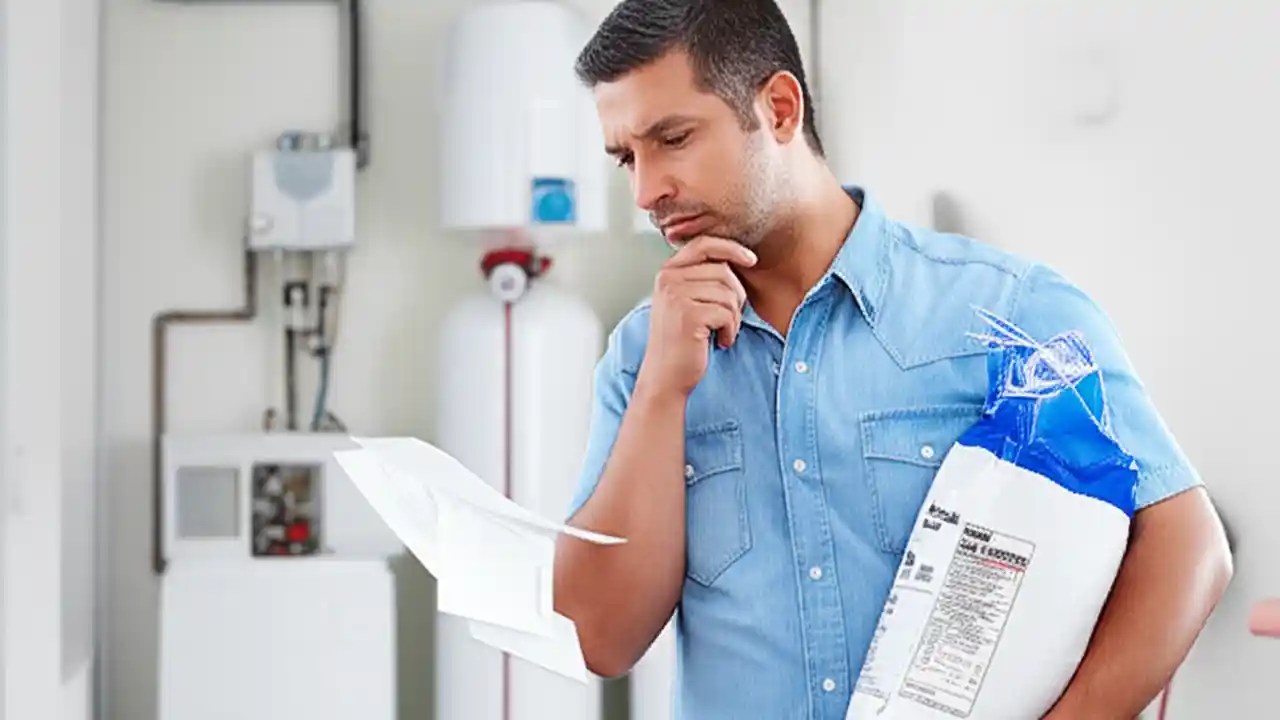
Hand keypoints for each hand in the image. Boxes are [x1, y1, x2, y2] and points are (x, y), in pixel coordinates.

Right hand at [637, 236, 756, 397]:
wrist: (665, 377)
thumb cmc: (681, 341)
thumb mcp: (685, 301)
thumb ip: (702, 278)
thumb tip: (737, 259)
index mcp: (667, 272)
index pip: (704, 244)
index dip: (731, 248)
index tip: (751, 260)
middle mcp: (668, 279)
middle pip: (723, 270)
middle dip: (736, 296)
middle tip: (728, 319)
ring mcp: (676, 296)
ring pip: (728, 293)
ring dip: (733, 317)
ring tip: (721, 332)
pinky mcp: (688, 315)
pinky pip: (727, 313)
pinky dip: (731, 330)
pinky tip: (720, 341)